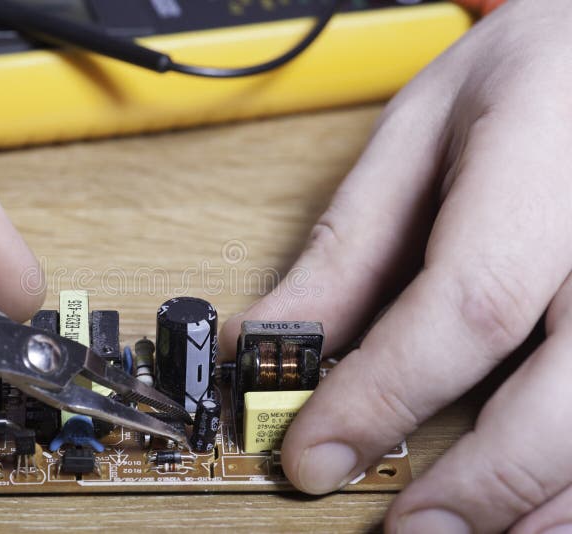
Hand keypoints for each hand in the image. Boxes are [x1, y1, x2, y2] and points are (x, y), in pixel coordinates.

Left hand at [221, 1, 571, 531]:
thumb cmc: (531, 74)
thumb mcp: (421, 133)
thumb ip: (351, 244)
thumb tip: (274, 335)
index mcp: (548, 161)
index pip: (467, 303)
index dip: (386, 392)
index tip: (314, 449)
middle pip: (571, 390)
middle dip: (486, 480)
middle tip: (412, 530)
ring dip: (550, 501)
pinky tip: (546, 504)